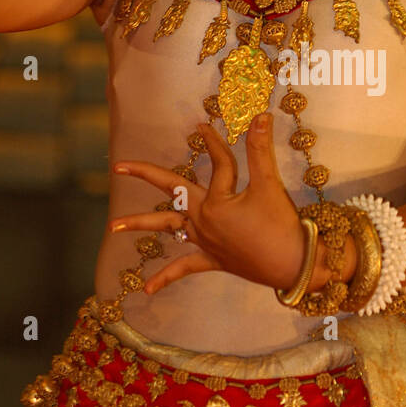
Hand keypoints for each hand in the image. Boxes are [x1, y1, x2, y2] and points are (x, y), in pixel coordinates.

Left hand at [110, 113, 306, 295]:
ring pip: (167, 229)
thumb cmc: (281, 227)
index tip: (204, 125)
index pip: (217, 164)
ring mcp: (205, 241)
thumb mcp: (270, 185)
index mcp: (216, 201)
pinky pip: (184, 269)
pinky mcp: (212, 260)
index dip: (214, 142)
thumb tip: (261, 116)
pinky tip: (145, 290)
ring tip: (112, 227)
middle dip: (144, 175)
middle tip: (117, 167)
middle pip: (171, 191)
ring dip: (140, 224)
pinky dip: (165, 279)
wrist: (293, 267)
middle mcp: (203, 220)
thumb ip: (260, 151)